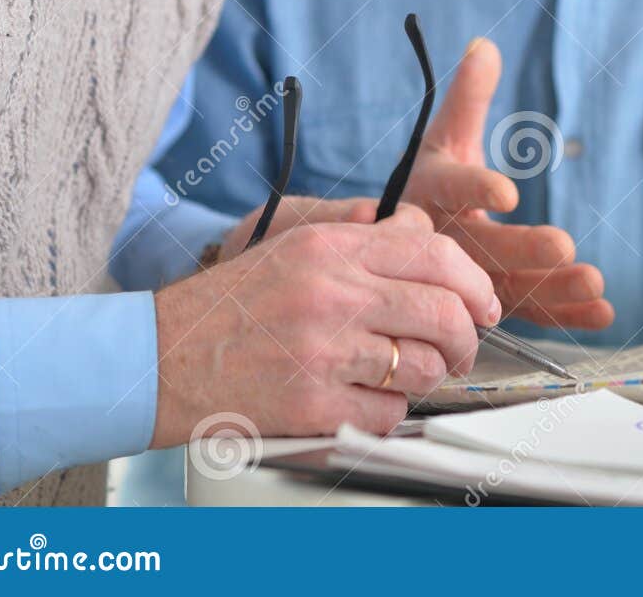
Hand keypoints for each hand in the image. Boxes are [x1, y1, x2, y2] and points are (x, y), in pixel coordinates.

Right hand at [151, 207, 500, 444]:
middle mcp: (333, 293)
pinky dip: (388, 412)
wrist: (158, 358)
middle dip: (467, 337)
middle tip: (463, 349)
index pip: (436, 253)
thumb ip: (363, 236)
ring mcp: (324, 349)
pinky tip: (365, 401)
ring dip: (428, 377)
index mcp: (332, 249)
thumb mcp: (292, 245)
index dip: (475, 283)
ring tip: (408, 376)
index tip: (484, 304)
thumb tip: (423, 230)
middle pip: (443, 311)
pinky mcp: (312, 402)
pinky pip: (387, 412)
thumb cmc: (226, 307)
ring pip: (423, 365)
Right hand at [412, 37, 613, 330]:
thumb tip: (486, 45)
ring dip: (554, 290)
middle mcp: (446, 243)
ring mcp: (468, 281)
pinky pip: (529, 313)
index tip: (507, 190)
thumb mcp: (444, 139)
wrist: (396, 249)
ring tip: (596, 283)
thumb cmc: (430, 185)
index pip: (452, 190)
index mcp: (431, 195)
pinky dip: (566, 316)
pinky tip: (604, 312)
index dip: (477, 189)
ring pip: (510, 289)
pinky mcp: (492, 306)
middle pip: (484, 249)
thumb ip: (468, 98)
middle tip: (563, 244)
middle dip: (523, 249)